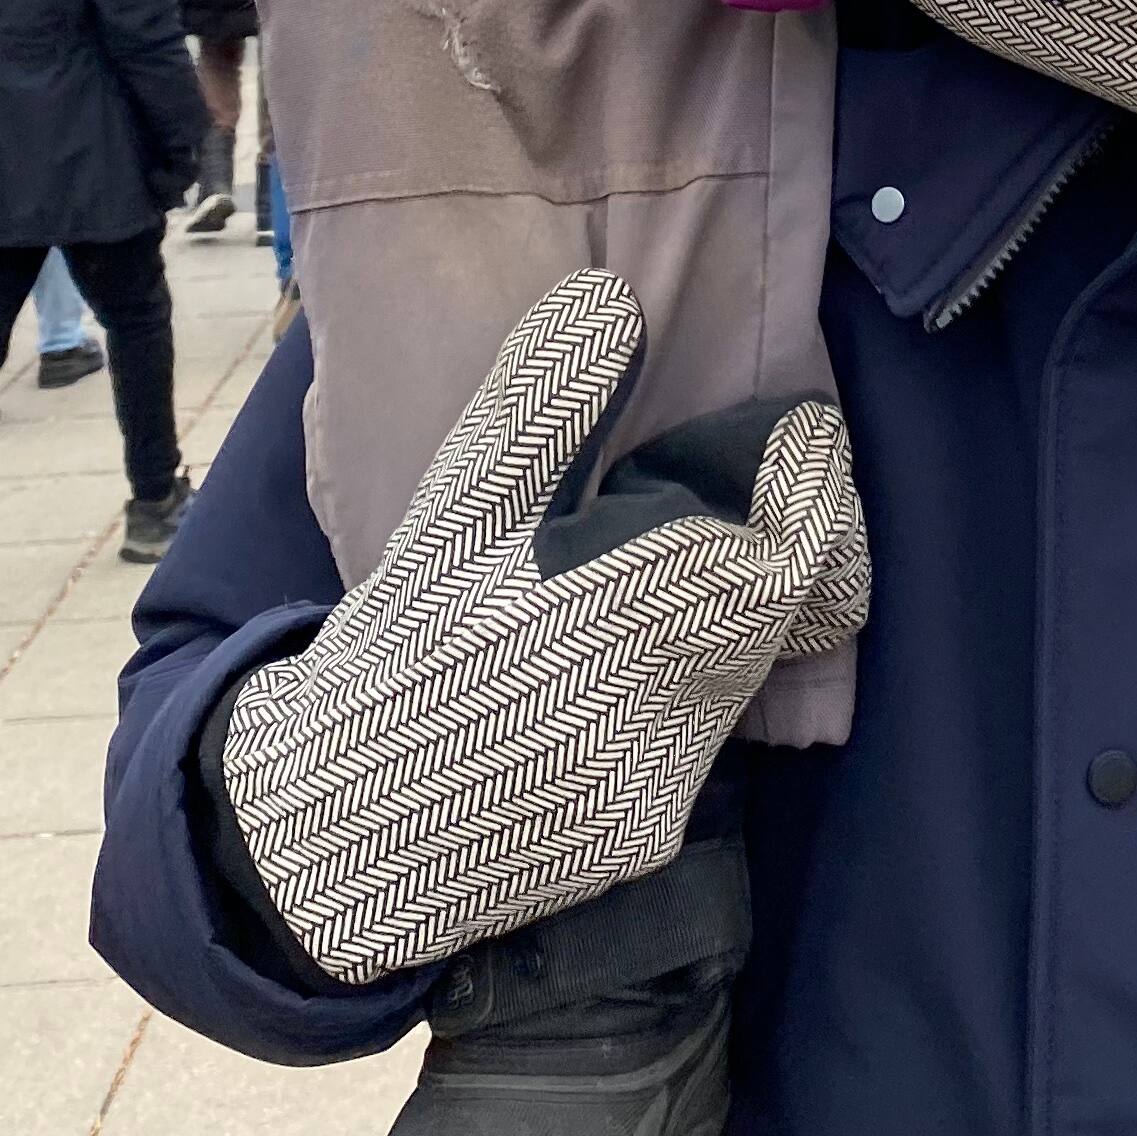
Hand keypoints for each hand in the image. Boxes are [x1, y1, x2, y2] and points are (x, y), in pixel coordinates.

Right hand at [218, 268, 870, 985]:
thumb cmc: (397, 639)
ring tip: (661, 569)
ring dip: (727, 615)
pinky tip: (619, 657)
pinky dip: (685, 687)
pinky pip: (702, 741)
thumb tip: (615, 298)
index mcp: (612, 615)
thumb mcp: (455, 508)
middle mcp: (653, 713)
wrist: (330, 824)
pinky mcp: (644, 838)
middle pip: (777, 609)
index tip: (796, 433)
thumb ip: (541, 402)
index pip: (785, 549)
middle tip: (729, 491)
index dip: (806, 486)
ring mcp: (655, 788)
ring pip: (743, 674)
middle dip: (766, 542)